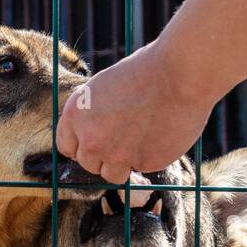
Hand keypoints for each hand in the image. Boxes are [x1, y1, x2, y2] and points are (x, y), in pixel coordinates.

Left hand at [56, 41, 215, 183]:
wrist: (179, 74)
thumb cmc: (144, 72)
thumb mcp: (103, 87)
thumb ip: (91, 116)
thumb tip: (87, 139)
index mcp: (76, 114)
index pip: (66, 147)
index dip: (82, 144)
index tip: (96, 140)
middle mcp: (91, 139)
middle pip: (88, 164)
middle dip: (103, 155)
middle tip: (124, 136)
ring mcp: (116, 155)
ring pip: (111, 175)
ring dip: (122, 164)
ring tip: (139, 139)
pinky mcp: (141, 163)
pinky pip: (140, 169)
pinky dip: (147, 158)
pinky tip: (158, 136)